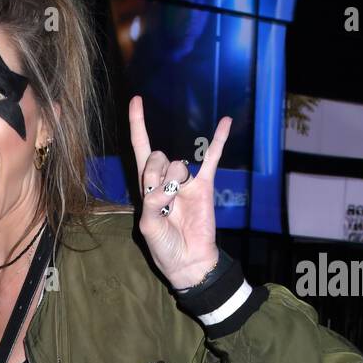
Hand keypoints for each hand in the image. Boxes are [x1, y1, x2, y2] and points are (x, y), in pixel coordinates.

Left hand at [128, 96, 228, 289]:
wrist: (189, 261)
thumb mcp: (149, 228)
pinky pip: (212, 159)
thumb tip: (166, 187)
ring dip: (173, 182)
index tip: (136, 100)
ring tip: (175, 204)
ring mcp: (186, 181)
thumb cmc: (164, 247)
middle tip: (160, 199)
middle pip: (156, 158)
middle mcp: (165, 180)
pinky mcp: (205, 186)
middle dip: (154, 175)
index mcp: (147, 187)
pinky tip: (226, 121)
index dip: (138, 126)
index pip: (141, 149)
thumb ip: (152, 204)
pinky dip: (218, 141)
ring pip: (177, 163)